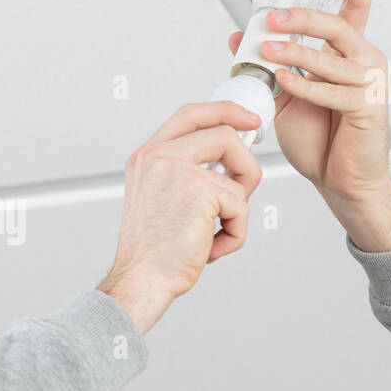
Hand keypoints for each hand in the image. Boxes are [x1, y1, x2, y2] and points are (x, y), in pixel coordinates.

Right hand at [98, 101, 262, 331]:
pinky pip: (241, 207)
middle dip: (246, 163)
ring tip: (214, 233)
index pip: (190, 114)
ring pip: (239, 174)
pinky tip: (209, 247)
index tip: (249, 120)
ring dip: (238, 210)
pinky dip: (235, 233)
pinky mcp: (200, 192)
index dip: (225, 112)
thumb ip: (184, 172)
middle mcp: (158, 157)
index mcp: (147, 156)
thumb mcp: (157, 197)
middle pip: (224, 133)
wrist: (141, 279)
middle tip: (247, 187)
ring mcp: (178, 170)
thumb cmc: (152, 250)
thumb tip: (228, 163)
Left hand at [228, 0, 390, 249]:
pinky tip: (284, 82)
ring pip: (330, 57)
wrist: (337, 179)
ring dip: (294, 52)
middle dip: (303, 19)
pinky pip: (332, 90)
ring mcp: (368, 83)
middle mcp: (362, 61)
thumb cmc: (319, 139)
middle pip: (336, 25)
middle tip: (273, 19)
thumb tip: (239, 36)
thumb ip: (267, 64)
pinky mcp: (366, 107)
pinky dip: (305, 86)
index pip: (355, 6)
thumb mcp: (284, 95)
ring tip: (267, 51)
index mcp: (347, 52)